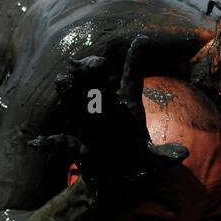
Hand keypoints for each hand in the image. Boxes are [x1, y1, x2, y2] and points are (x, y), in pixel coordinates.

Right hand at [33, 39, 188, 191]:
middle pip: (96, 85)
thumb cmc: (135, 162)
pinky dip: (50, 143)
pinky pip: (62, 142)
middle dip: (92, 72)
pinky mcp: (77, 146)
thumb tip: (182, 154)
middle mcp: (105, 110)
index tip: (141, 39)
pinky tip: (38, 142)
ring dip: (69, 94)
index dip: (136, 59)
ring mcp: (88, 125)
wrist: (114, 181)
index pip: (131, 79)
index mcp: (128, 107)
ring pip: (76, 104)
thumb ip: (164, 156)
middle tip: (91, 62)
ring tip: (62, 82)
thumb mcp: (152, 160)